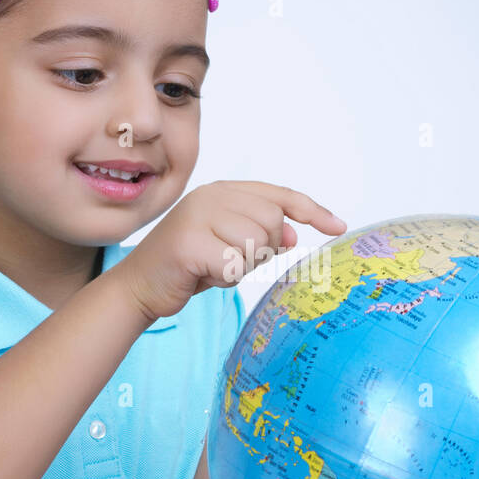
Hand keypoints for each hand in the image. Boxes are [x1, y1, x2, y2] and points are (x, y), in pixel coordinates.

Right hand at [113, 180, 346, 322]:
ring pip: (255, 243)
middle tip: (229, 260)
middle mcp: (211, 195)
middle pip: (271, 221)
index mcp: (224, 191)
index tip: (337, 227)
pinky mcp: (188, 242)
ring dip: (241, 267)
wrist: (140, 286)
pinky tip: (202, 275)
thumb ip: (260, 235)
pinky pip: (234, 265)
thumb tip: (290, 233)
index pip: (280, 195)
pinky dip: (224, 278)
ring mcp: (198, 215)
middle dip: (260, 250)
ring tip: (213, 267)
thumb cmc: (189, 267)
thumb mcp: (232, 248)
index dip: (312, 211)